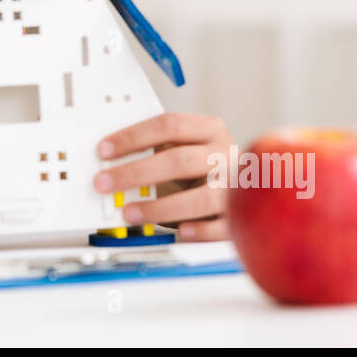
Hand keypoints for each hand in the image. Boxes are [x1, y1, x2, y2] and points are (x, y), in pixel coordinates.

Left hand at [93, 111, 233, 239]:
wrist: (252, 182)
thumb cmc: (205, 165)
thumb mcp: (186, 147)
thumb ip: (156, 150)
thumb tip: (110, 162)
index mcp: (210, 129)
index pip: (168, 125)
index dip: (133, 137)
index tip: (104, 150)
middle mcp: (226, 154)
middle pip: (180, 160)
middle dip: (136, 172)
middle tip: (105, 183)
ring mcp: (237, 186)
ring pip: (202, 197)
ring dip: (161, 207)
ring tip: (130, 213)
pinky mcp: (241, 215)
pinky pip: (222, 226)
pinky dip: (200, 231)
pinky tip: (179, 232)